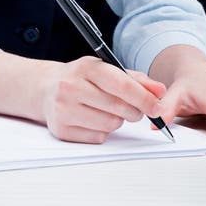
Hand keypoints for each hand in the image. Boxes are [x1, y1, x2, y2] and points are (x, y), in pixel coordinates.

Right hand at [42, 56, 166, 143]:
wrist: (46, 88)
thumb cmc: (81, 78)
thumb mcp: (106, 69)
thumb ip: (135, 79)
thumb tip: (159, 91)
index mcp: (86, 67)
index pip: (121, 84)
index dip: (143, 97)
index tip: (157, 106)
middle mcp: (71, 87)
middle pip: (118, 107)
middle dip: (134, 111)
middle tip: (134, 110)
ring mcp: (64, 109)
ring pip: (110, 125)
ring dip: (117, 121)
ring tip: (107, 111)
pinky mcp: (61, 130)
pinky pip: (98, 138)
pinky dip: (102, 131)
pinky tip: (93, 119)